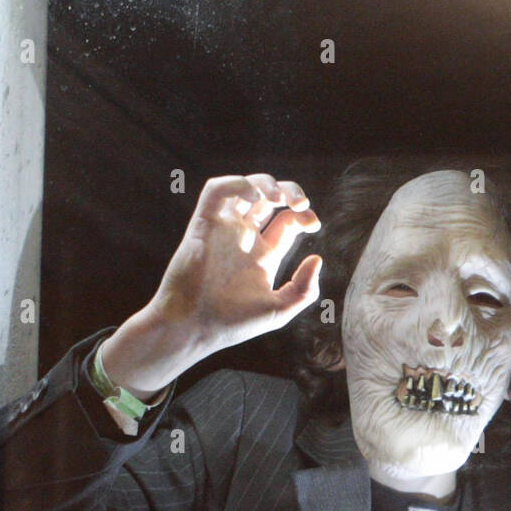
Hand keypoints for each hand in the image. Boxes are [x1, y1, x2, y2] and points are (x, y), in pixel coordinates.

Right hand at [101, 173, 321, 395]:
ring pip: (244, 188)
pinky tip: (254, 196)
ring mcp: (224, 229)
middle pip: (268, 199)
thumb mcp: (278, 311)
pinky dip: (236, 184)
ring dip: (264, 183)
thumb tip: (316, 259)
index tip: (313, 224)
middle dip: (289, 192)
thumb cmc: (232, 323)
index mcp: (262, 255)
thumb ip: (304, 290)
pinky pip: (216, 191)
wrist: (194, 326)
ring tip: (278, 198)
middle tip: (301, 203)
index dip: (303, 216)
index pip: (287, 222)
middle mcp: (244, 238)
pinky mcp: (203, 224)